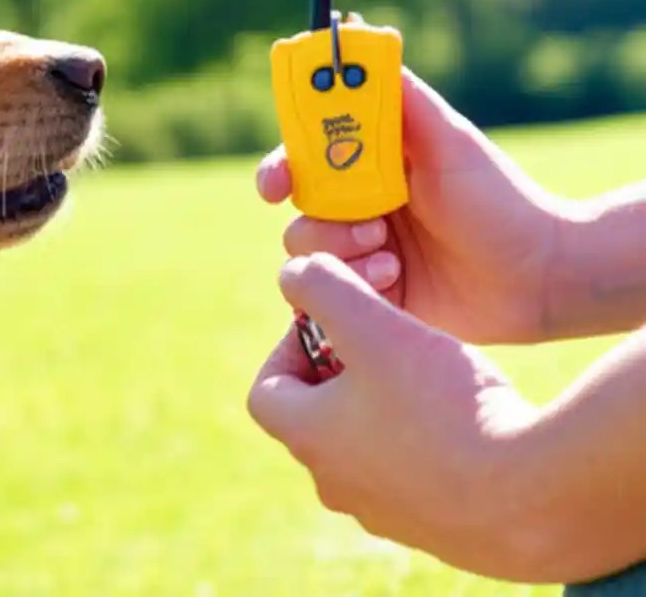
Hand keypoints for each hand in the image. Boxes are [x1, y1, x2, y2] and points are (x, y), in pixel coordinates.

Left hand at [249, 253, 542, 579]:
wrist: (533, 496)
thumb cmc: (445, 405)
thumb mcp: (376, 327)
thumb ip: (325, 289)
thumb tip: (294, 271)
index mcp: (309, 439)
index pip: (267, 391)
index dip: (291, 348)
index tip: (334, 325)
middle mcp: (335, 484)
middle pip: (316, 419)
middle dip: (341, 374)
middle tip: (385, 344)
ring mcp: (384, 513)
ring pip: (365, 447)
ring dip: (384, 408)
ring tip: (428, 376)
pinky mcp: (434, 529)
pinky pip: (413, 477)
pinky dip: (425, 443)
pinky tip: (468, 416)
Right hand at [256, 68, 568, 344]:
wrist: (536, 276)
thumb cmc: (498, 202)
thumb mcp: (449, 139)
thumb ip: (400, 96)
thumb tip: (357, 40)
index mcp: (368, 168)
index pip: (301, 160)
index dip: (278, 168)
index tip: (278, 183)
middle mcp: (356, 208)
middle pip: (296, 209)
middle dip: (320, 217)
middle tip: (369, 221)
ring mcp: (358, 254)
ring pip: (303, 252)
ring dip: (343, 249)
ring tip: (393, 252)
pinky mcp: (366, 297)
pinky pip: (325, 293)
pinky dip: (356, 283)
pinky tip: (396, 278)